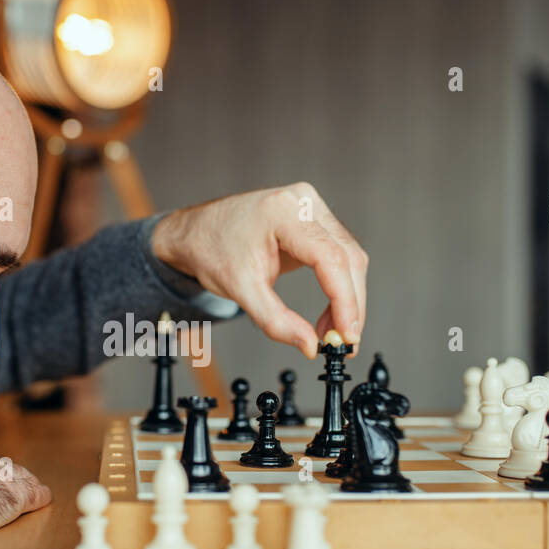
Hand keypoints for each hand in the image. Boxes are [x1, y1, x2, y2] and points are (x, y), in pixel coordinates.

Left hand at [149, 182, 367, 358]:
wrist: (197, 233)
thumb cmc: (213, 251)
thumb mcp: (241, 290)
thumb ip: (276, 321)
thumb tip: (310, 346)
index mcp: (283, 211)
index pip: (330, 257)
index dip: (345, 300)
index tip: (346, 336)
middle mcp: (304, 201)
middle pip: (348, 257)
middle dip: (350, 305)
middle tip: (343, 344)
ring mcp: (311, 207)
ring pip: (350, 257)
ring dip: (348, 299)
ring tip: (330, 333)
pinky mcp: (314, 220)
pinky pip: (340, 254)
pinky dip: (340, 287)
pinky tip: (330, 314)